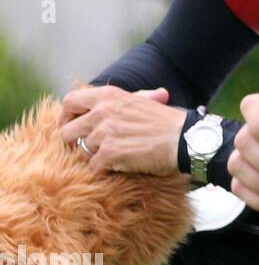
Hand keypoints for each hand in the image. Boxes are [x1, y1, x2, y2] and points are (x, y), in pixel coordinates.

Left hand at [59, 84, 185, 174]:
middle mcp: (102, 112)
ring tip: (113, 157)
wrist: (185, 139)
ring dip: (94, 157)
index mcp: (108, 95)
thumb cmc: (167, 122)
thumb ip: (124, 99)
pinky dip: (105, 169)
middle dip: (75, 142)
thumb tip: (115, 96)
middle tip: (89, 148)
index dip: (67, 116)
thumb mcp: (144, 101)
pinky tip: (120, 165)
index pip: (69, 102)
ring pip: (81, 151)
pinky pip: (93, 166)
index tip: (73, 125)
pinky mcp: (109, 154)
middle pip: (67, 131)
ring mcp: (104, 133)